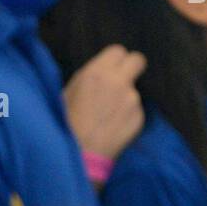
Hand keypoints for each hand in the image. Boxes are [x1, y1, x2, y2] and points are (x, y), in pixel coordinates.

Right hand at [64, 45, 145, 160]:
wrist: (80, 155)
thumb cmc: (66, 123)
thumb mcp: (69, 91)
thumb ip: (90, 76)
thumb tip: (101, 70)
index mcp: (97, 73)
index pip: (118, 50)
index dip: (115, 60)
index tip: (111, 68)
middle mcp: (118, 82)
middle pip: (138, 60)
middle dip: (131, 67)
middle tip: (122, 80)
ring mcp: (132, 101)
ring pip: (134, 90)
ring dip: (125, 97)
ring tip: (107, 115)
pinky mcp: (139, 118)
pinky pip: (136, 110)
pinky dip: (128, 116)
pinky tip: (113, 126)